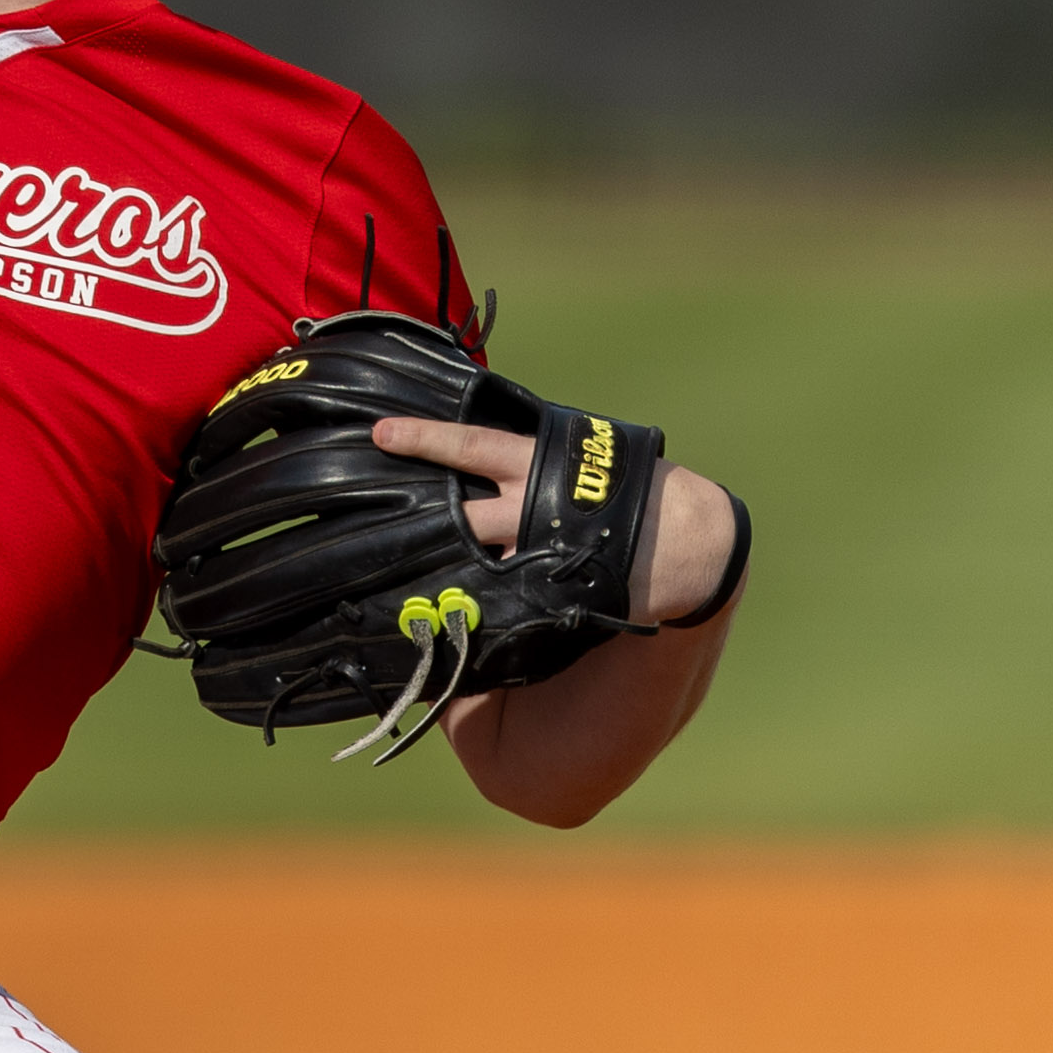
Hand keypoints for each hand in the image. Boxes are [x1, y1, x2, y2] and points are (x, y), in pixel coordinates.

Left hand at [370, 418, 741, 626]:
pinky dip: (479, 605)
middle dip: (416, 517)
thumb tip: (490, 448)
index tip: (380, 433)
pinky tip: (447, 618)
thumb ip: (536, 455)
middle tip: (361, 517)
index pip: (472, 445)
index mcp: (539, 464)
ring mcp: (539, 551)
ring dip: (440, 568)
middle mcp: (533, 506)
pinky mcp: (550, 591)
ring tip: (391, 578)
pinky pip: (503, 598)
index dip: (425, 439)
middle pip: (461, 512)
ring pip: (474, 560)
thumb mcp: (585, 454)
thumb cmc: (636, 485)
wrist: (692, 538)